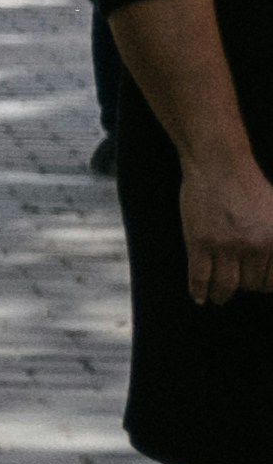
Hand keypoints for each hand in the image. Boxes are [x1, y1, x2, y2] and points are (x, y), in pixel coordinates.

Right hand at [192, 140, 272, 308]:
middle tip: (237, 285)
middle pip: (250, 284)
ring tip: (219, 297)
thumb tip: (271, 260)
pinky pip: (199, 277)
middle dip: (244, 287)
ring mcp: (225, 246)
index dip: (264, 284)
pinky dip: (199, 291)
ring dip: (222, 295)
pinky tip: (199, 297)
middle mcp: (254, 247)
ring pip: (226, 286)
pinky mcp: (200, 243)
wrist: (220, 166)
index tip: (256, 284)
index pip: (272, 280)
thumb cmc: (250, 186)